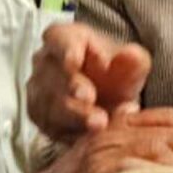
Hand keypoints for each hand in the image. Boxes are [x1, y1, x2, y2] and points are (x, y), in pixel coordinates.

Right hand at [28, 23, 151, 143]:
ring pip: (50, 103)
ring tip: (99, 122)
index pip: (59, 40)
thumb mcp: (131, 64)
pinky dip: (70, 131)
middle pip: (53, 74)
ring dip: (74, 114)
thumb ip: (133, 60)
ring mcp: (38, 90)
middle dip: (72, 88)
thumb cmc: (114, 74)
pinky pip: (50, 124)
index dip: (66, 50)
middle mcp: (45, 62)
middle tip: (90, 97)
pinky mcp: (40, 117)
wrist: (108, 99)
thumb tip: (132, 55)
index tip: (75, 60)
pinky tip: (89, 134)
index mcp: (63, 38)